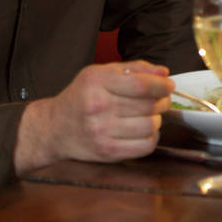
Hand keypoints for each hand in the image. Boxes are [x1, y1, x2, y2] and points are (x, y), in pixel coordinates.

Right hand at [14, 60, 173, 173]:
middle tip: (159, 100)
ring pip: (150, 125)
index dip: (161, 85)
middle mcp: (98, 106)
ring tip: (148, 115)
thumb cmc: (81, 97)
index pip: (141, 85)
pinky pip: (145, 146)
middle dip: (162, 101)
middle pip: (149, 105)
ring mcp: (102, 131)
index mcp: (97, 81)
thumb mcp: (101, 72)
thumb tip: (164, 73)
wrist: (53, 128)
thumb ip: (134, 69)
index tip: (168, 86)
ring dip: (156, 119)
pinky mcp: (107, 151)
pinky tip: (142, 130)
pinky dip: (151, 137)